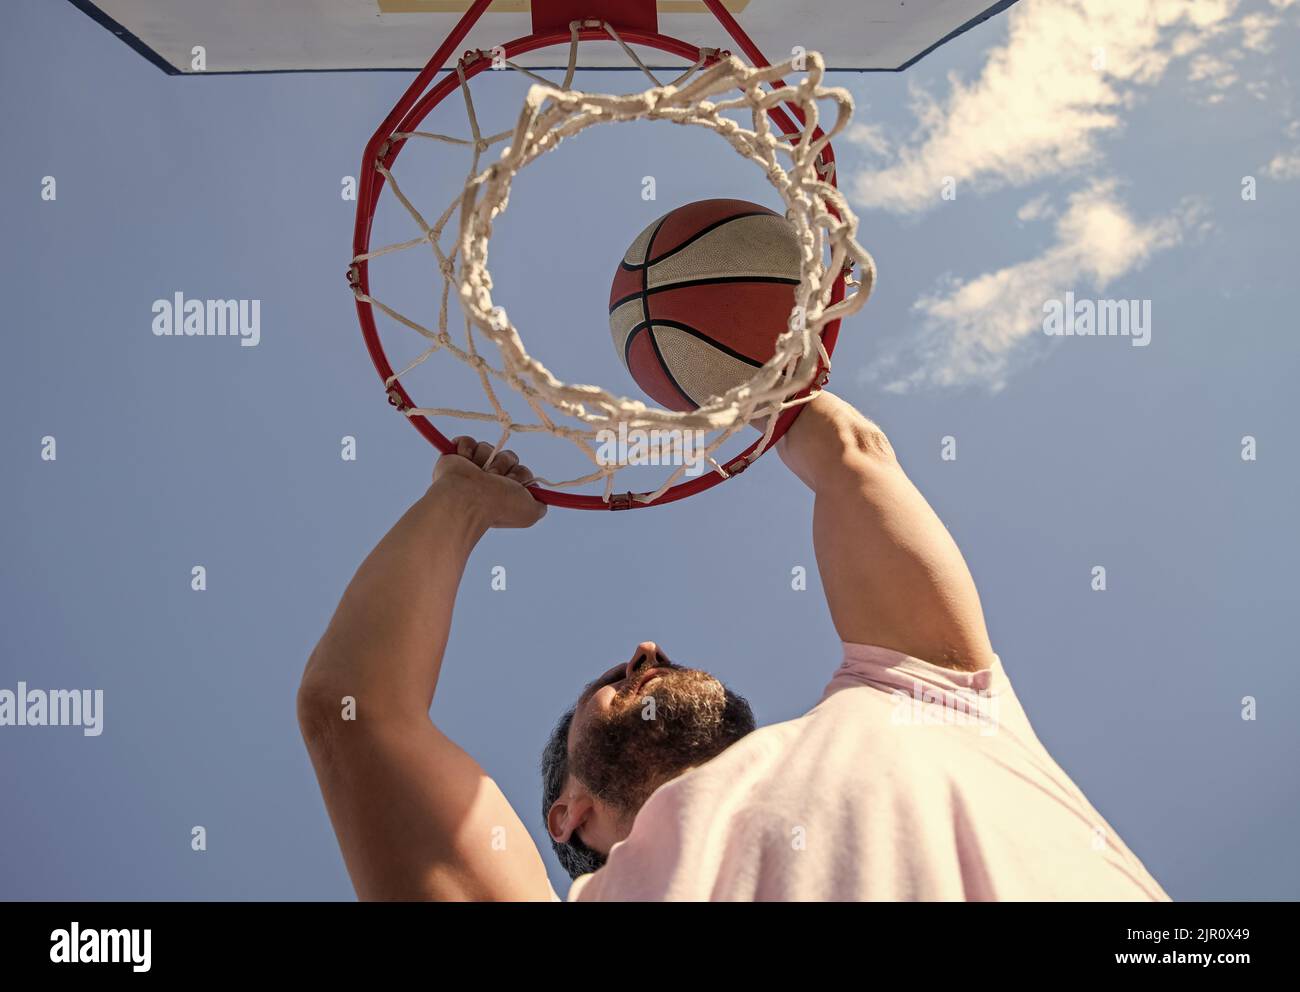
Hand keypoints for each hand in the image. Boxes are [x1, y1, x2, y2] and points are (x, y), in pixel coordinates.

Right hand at [432, 436, 547, 529]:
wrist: (469, 496)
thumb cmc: (499, 506)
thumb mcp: (529, 513)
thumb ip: (539, 507)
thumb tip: (539, 497)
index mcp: (503, 492)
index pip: (521, 471)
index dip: (520, 475)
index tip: (514, 485)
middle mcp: (488, 480)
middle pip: (508, 456)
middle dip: (504, 465)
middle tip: (494, 479)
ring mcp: (471, 468)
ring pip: (489, 447)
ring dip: (486, 459)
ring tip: (477, 474)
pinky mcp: (455, 456)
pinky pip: (468, 441)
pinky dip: (467, 449)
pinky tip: (464, 462)